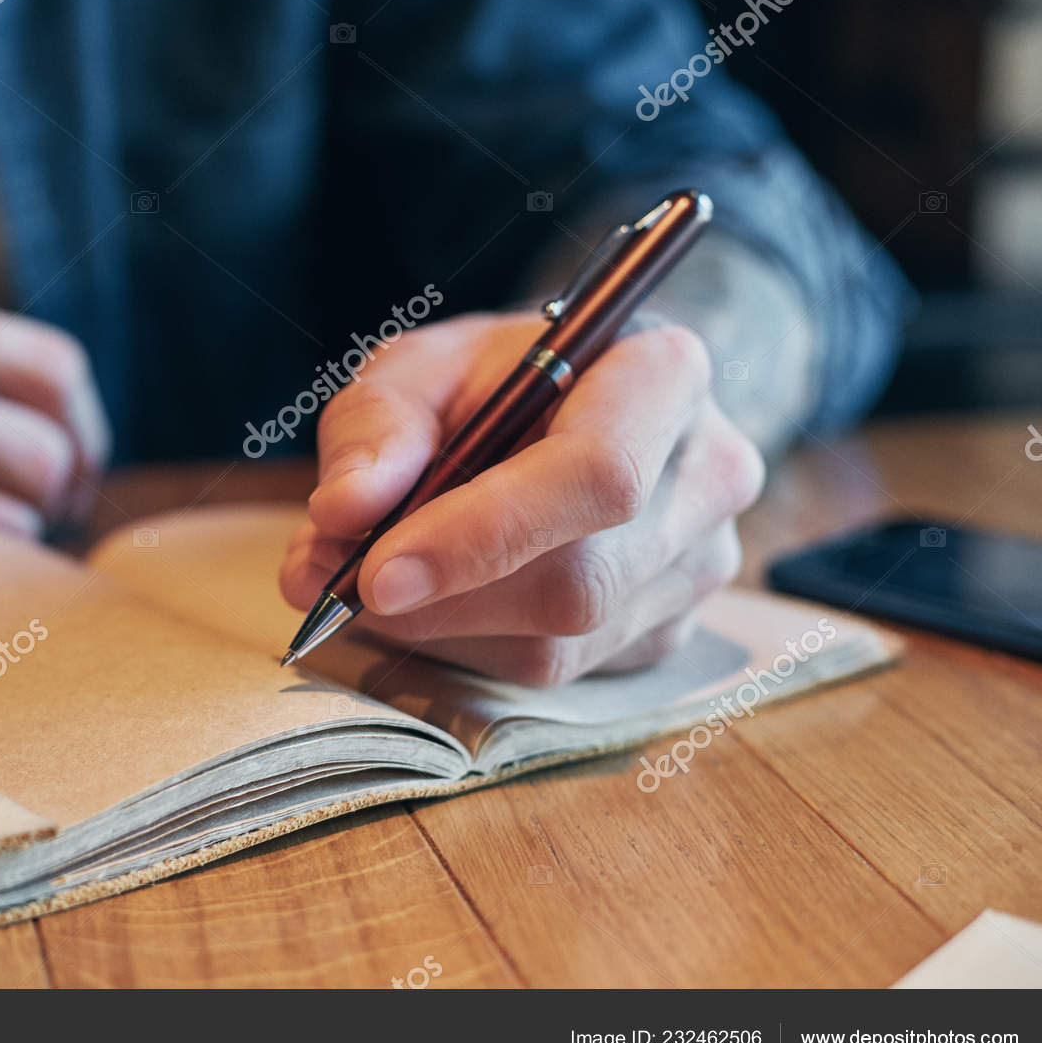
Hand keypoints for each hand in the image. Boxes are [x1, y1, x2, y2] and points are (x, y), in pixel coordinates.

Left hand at [280, 309, 763, 685]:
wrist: (569, 402)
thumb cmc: (495, 379)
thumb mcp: (422, 367)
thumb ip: (377, 425)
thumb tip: (344, 510)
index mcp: (664, 377)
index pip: (598, 476)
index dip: (483, 535)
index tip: (375, 573)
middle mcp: (708, 476)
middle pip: (578, 583)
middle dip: (441, 599)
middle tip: (334, 580)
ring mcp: (700, 565)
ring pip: (560, 646)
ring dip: (439, 628)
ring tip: (365, 577)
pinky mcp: (667, 631)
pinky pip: (556, 675)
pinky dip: (468, 648)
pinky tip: (433, 600)